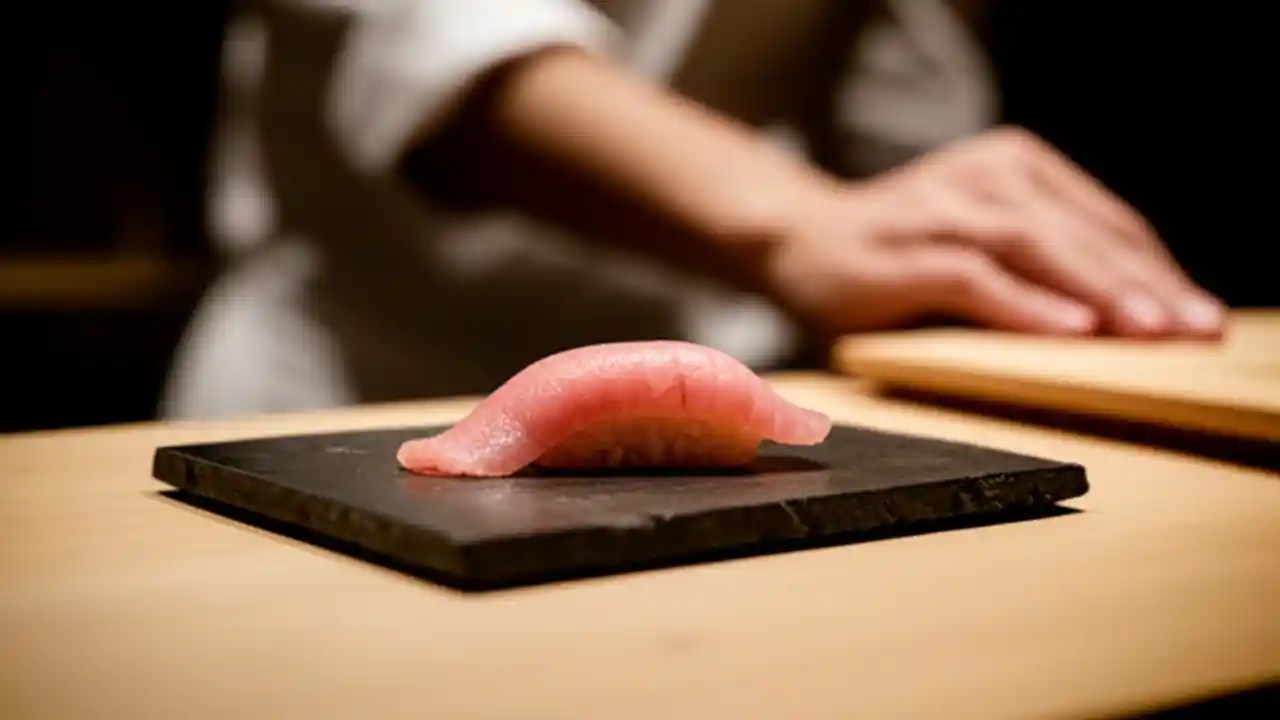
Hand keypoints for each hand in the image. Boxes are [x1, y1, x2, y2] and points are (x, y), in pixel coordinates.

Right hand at [766, 126, 1226, 338]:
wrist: (797, 238)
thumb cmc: (899, 251)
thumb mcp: (982, 238)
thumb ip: (1041, 261)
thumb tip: (1127, 315)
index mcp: (1012, 167)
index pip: (1104, 220)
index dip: (1156, 269)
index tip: (1196, 316)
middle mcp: (983, 176)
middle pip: (1080, 231)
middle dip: (1143, 283)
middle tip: (1192, 329)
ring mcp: (940, 210)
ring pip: (1035, 246)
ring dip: (1097, 289)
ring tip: (1146, 330)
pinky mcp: (904, 253)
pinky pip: (975, 278)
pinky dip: (1026, 305)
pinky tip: (1070, 330)